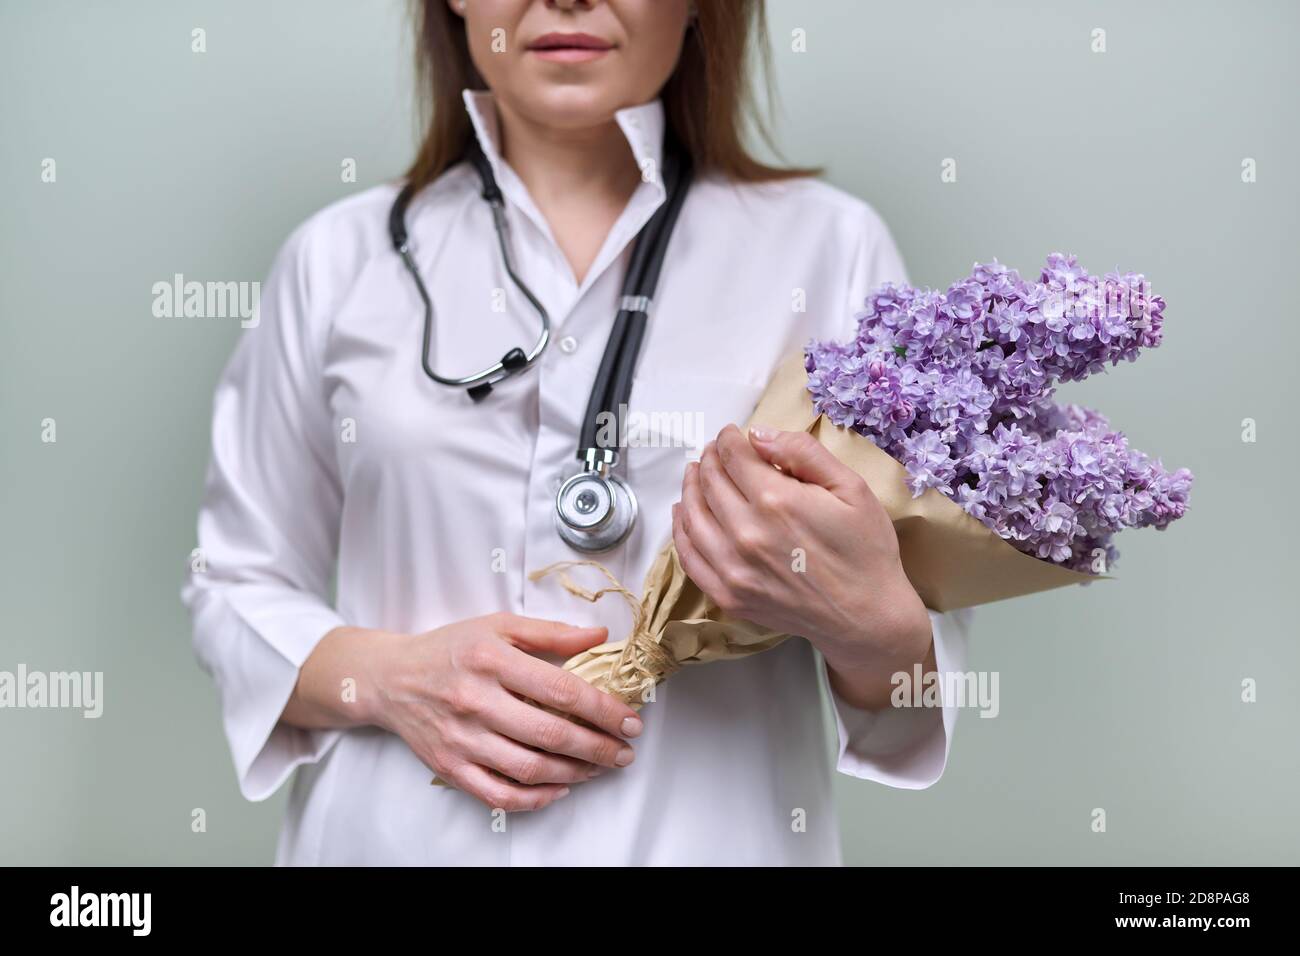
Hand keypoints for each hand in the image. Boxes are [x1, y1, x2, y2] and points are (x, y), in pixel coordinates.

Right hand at [357, 614, 641, 810]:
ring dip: (574, 773)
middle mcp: (475, 700)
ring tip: (598, 768)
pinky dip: (535, 799)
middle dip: (598, 747)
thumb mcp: (498, 626)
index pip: (562, 690)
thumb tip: (599, 636)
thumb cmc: (450, 649)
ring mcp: (461, 738)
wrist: (390, 678)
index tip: (630, 720)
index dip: (604, 710)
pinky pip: (499, 794)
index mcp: (492, 660)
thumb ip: (550, 633)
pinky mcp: (450, 767)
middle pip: (550, 734)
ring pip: (529, 768)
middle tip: (624, 752)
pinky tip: (559, 788)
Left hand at [671, 424, 932, 708]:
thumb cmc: (865, 549)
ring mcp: (732, 569)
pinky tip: (685, 513)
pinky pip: (689, 557)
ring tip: (696, 474)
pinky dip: (681, 530)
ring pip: (692, 516)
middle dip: (710, 459)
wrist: (866, 617)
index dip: (729, 439)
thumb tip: (758, 434)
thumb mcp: (851, 487)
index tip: (732, 434)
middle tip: (715, 452)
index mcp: (776, 501)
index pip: (734, 457)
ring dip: (691, 488)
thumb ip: (803, 453)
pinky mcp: (728, 596)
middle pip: (710, 482)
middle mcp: (746, 534)